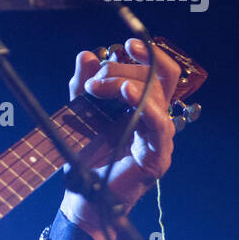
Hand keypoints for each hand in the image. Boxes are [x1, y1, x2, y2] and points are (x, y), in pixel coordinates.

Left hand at [62, 38, 180, 237]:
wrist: (80, 195)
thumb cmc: (83, 155)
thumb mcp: (79, 111)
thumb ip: (82, 85)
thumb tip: (87, 55)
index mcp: (143, 107)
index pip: (158, 72)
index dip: (148, 54)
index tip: (126, 44)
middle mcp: (156, 119)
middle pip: (155, 80)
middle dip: (121, 71)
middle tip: (92, 83)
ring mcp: (160, 139)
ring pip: (157, 99)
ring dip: (125, 85)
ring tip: (100, 86)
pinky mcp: (157, 158)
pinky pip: (160, 128)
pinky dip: (147, 109)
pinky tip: (130, 94)